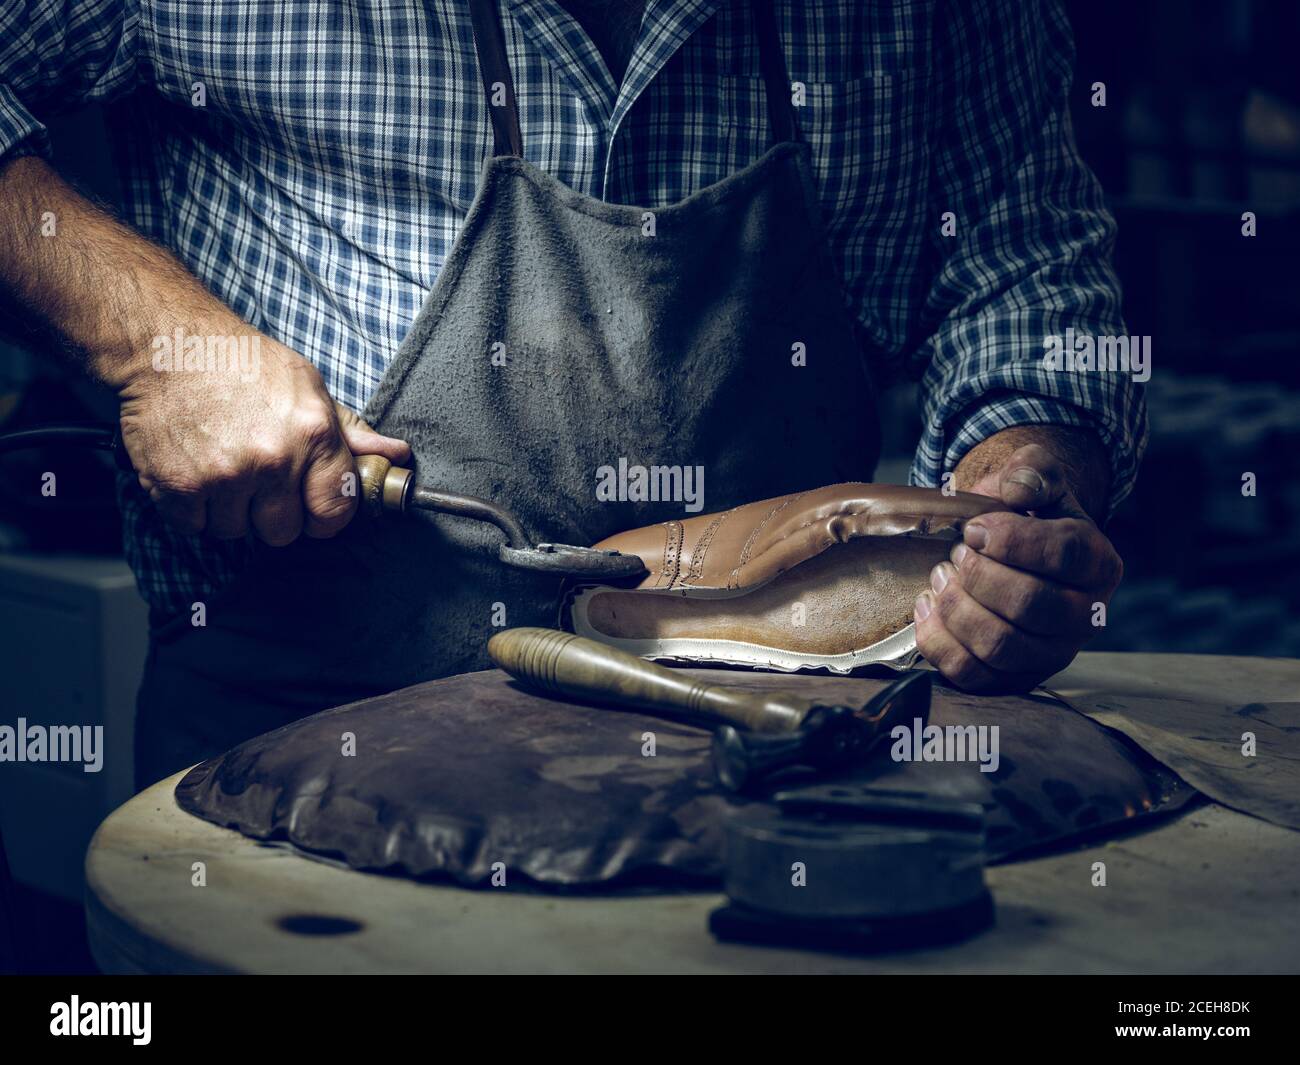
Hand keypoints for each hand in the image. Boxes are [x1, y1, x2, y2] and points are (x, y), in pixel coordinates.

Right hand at [117, 326, 409, 545]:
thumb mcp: (307, 386)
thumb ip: (350, 431)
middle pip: (283, 532)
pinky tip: (194, 472)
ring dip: (228, 511)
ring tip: (221, 466)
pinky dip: (190, 509)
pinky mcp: (178, 486)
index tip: (310, 508)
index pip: (336, 511)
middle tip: (256, 480)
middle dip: (271, 514)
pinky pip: (194, 527)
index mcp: (313, 434)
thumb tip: (396, 455)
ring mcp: (224, 476)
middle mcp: (272, 460)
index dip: (323, 516)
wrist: (167, 344)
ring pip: (236, 532)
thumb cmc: (243, 363)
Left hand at [914, 438, 1122, 691]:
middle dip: (979, 576)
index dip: (1012, 540)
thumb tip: (1017, 489)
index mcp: (1098, 563)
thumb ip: (1033, 470)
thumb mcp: (1034, 478)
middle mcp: (1085, 616)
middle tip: (954, 555)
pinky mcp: (1011, 678)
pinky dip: (938, 642)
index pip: (1065, 555)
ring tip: (939, 577)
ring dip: (956, 608)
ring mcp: (1050, 654)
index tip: (973, 529)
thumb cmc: (1023, 515)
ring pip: (1000, 646)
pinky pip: (972, 675)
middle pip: (1031, 605)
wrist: (1008, 550)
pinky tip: (926, 607)